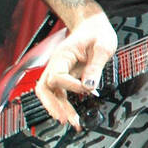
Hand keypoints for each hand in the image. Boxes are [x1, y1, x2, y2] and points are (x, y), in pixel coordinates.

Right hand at [34, 11, 117, 129]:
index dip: (71, 85)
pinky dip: (63, 104)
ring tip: (71, 122)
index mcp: (62, 55)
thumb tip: (90, 85)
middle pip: (45, 88)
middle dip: (55, 105)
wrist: (92, 25)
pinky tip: (71, 114)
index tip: (88, 88)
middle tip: (67, 119)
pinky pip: (58, 93)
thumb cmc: (96, 33)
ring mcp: (58, 71)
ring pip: (49, 93)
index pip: (58, 76)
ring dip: (58, 108)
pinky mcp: (64, 76)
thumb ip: (95, 66)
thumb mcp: (102, 47)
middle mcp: (56, 64)